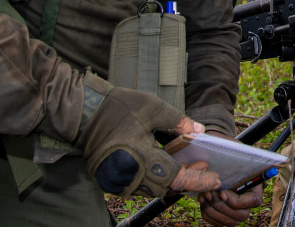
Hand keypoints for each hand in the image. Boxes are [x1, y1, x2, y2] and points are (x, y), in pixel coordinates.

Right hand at [76, 73, 220, 196]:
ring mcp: (116, 180)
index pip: (175, 177)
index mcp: (140, 158)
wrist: (80, 111)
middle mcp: (128, 175)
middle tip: (203, 168)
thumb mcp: (152, 108)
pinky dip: (154, 178)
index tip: (214, 179)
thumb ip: (177, 122)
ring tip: (188, 166)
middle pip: (164, 187)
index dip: (197, 179)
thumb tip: (198, 132)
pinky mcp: (110, 178)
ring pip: (151, 188)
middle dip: (186, 180)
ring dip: (170, 180)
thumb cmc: (115, 108)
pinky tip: (165, 166)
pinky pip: (138, 184)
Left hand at [197, 131, 264, 225]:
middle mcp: (248, 202)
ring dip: (213, 210)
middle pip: (240, 216)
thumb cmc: (227, 153)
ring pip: (228, 222)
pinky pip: (217, 222)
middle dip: (222, 207)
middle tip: (209, 194)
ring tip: (204, 195)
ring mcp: (236, 210)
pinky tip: (202, 199)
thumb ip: (240, 155)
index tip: (222, 193)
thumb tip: (245, 156)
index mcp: (255, 187)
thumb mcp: (235, 151)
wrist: (217, 157)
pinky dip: (207, 214)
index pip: (252, 202)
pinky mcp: (223, 214)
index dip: (236, 201)